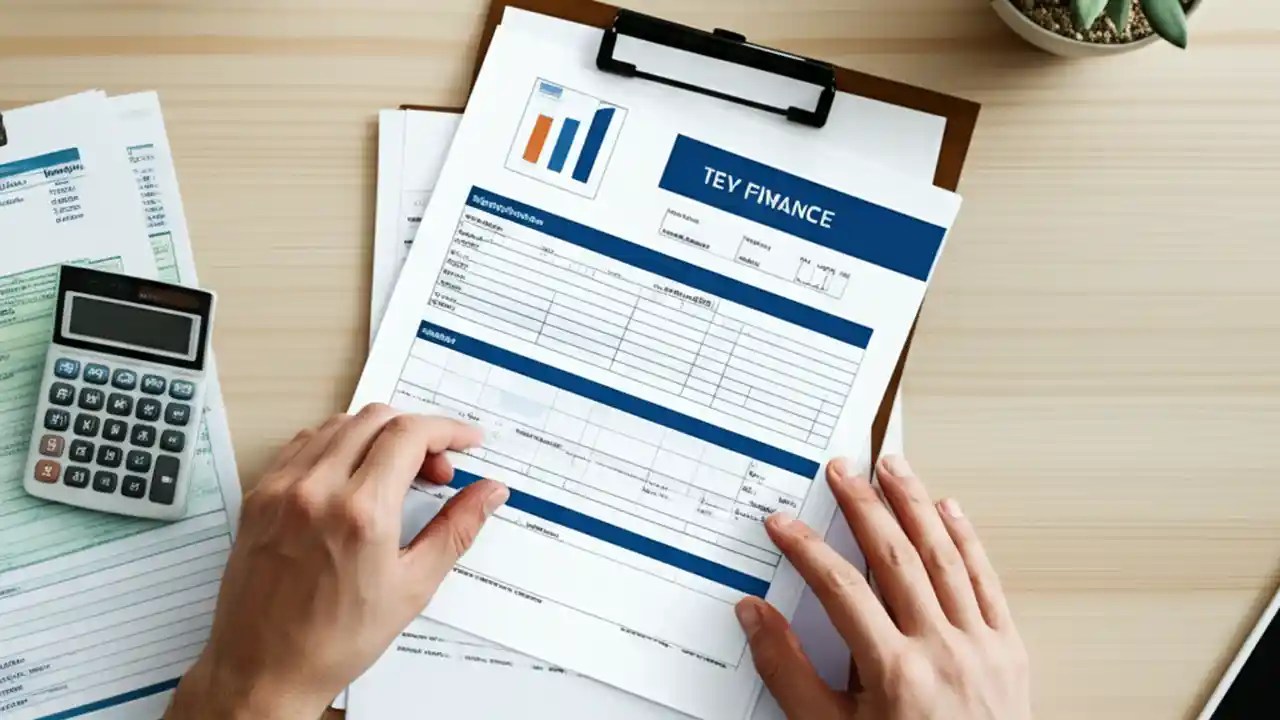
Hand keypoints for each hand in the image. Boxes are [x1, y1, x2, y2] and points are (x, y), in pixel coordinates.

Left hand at [166, 405, 508, 718]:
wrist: (264, 669)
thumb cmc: (334, 639)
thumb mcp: (412, 587)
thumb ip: (456, 529)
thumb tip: (489, 493)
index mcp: (361, 512)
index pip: (410, 434)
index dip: (448, 430)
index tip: (467, 441)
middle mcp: (317, 489)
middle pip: (377, 419)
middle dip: (417, 433)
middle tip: (436, 471)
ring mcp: (281, 489)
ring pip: (339, 424)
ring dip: (377, 435)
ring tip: (395, 475)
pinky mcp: (258, 496)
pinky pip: (303, 444)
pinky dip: (337, 445)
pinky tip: (352, 476)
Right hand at [736, 456, 1029, 719]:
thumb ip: (788, 673)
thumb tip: (754, 616)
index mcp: (895, 673)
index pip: (841, 589)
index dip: (807, 548)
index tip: (782, 523)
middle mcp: (944, 651)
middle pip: (896, 557)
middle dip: (863, 506)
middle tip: (841, 469)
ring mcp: (983, 648)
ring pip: (945, 557)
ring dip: (916, 505)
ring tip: (893, 469)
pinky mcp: (1011, 652)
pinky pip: (988, 582)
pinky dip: (968, 541)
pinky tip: (950, 510)